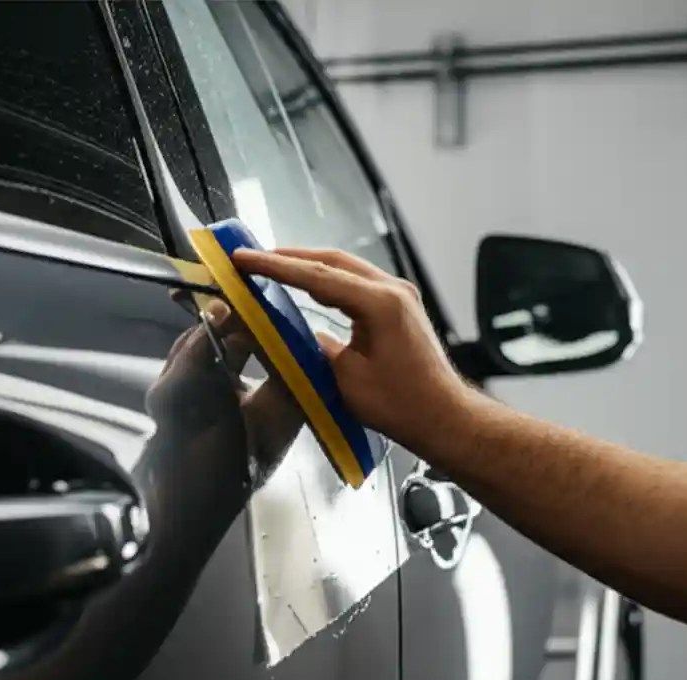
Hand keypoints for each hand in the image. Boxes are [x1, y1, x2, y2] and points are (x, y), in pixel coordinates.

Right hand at [231, 247, 477, 457]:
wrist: (442, 416)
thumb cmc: (399, 404)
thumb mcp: (346, 378)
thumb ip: (318, 347)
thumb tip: (296, 332)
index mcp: (379, 303)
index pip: (317, 275)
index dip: (276, 266)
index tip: (244, 257)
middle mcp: (392, 289)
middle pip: (332, 261)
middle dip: (290, 257)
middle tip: (254, 257)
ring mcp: (399, 294)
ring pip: (346, 267)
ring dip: (310, 265)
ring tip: (275, 266)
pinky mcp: (400, 305)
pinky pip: (358, 282)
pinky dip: (330, 280)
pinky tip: (311, 285)